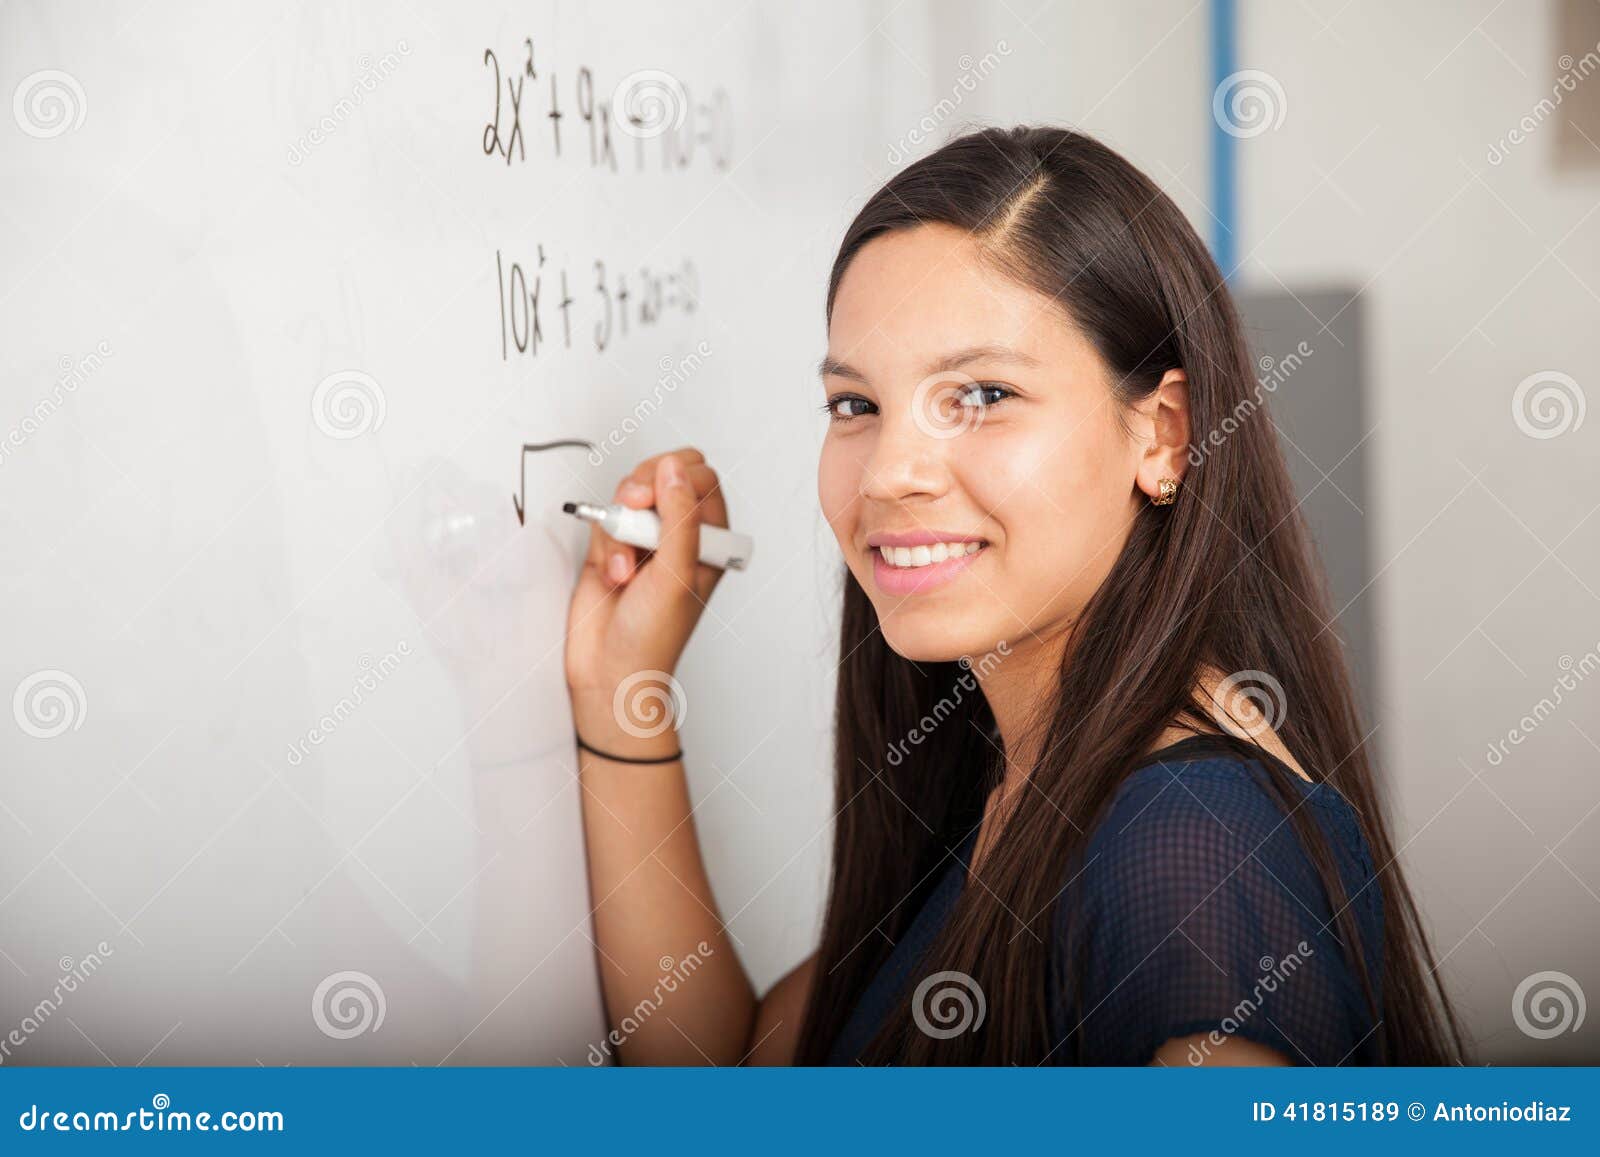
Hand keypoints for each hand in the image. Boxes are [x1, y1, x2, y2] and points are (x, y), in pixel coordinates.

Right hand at [564, 448, 727, 743]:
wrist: (611, 672)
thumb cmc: (654, 636)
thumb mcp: (677, 574)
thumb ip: (679, 516)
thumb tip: (674, 468)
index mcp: (709, 540)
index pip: (701, 478)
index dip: (677, 477)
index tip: (657, 499)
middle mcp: (679, 535)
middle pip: (663, 475)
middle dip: (642, 489)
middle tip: (634, 510)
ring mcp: (645, 540)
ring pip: (628, 495)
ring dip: (621, 526)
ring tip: (626, 565)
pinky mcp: (613, 547)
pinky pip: (604, 519)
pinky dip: (605, 544)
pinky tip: (614, 576)